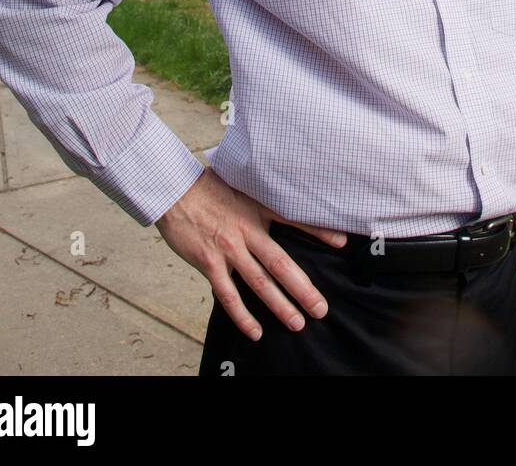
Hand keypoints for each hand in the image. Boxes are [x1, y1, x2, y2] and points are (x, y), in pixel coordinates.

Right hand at [155, 167, 347, 339]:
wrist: (174, 190)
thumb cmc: (207, 187)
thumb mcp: (241, 185)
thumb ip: (261, 198)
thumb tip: (282, 200)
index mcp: (257, 208)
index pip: (293, 219)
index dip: (318, 230)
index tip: (341, 242)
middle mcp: (247, 230)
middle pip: (281, 263)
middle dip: (303, 288)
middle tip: (321, 308)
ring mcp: (228, 248)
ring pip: (259, 282)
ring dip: (279, 305)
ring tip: (297, 323)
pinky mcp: (209, 262)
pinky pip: (228, 294)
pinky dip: (242, 315)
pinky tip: (255, 331)